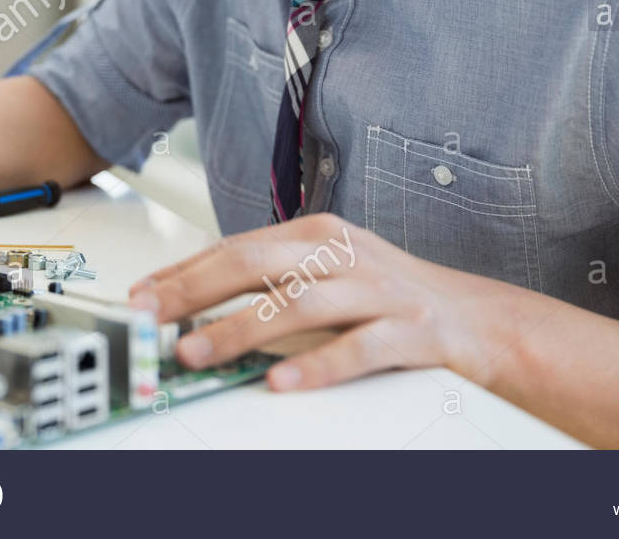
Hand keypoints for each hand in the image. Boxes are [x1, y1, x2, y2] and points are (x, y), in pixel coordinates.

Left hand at [127, 213, 522, 391]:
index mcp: (318, 235)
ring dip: (240, 331)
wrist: (479, 320)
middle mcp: (344, 255)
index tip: (139, 296)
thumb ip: (268, 283)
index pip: (235, 249)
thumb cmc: (390, 297)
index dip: (182, 272)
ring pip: (299, 306)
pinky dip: (316, 367)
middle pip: (256, 266)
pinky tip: (280, 383)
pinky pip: (358, 349)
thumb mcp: (326, 274)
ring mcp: (378, 291)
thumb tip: (190, 301)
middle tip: (150, 318)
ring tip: (198, 353)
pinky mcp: (412, 330)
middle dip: (194, 292)